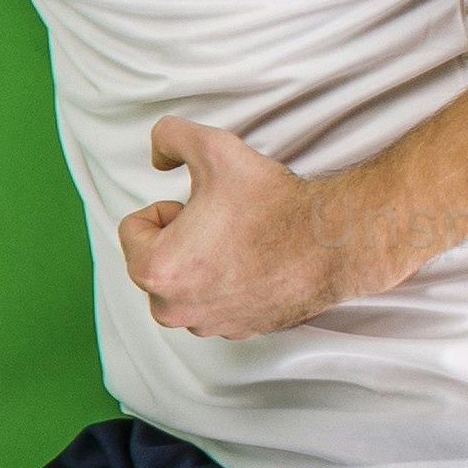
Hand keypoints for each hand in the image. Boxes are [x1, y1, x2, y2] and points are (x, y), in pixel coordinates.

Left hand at [115, 115, 378, 339]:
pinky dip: (226, 282)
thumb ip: (168, 137)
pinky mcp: (236, 331)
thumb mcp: (213, 148)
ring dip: (201, 260)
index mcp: (154, 270)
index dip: (170, 206)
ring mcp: (206, 325)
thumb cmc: (273, 202)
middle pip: (155, 257)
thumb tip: (157, 155)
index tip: (203, 205)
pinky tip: (256, 263)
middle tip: (223, 222)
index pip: (135, 226)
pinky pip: (213, 300)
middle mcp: (173, 309)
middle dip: (181, 236)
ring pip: (183, 280)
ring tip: (241, 242)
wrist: (333, 243)